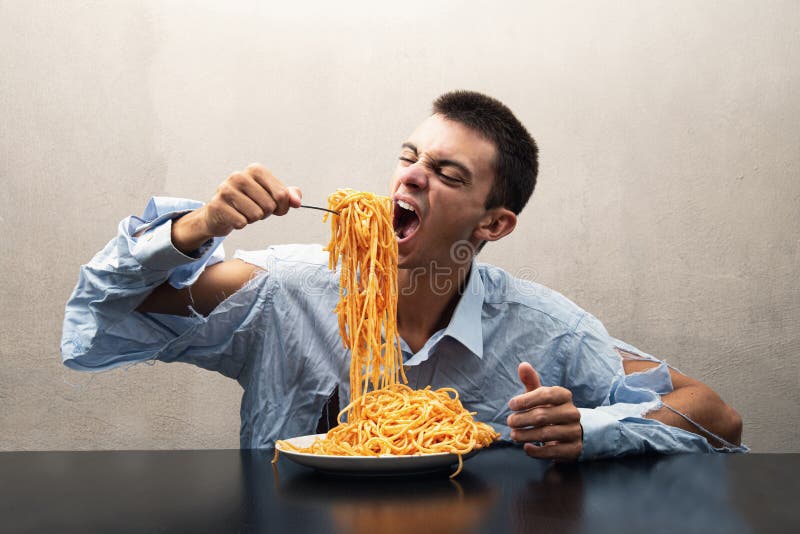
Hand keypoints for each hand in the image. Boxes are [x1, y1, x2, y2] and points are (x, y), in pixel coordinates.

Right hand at [172, 164, 301, 252]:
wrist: (219, 212)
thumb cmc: (248, 202)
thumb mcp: (271, 196)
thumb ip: (288, 196)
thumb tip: (297, 201)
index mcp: (256, 170)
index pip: (282, 194)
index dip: (282, 207)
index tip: (276, 208)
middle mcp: (239, 176)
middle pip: (269, 206)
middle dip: (266, 213)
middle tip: (255, 209)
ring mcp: (226, 189)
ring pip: (256, 215)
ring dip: (253, 219)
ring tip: (244, 212)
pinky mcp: (217, 205)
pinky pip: (242, 222)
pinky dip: (240, 224)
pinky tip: (234, 216)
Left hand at [507, 362, 582, 460]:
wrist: (572, 431)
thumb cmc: (550, 409)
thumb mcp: (542, 395)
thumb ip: (531, 381)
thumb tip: (522, 365)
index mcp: (564, 396)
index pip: (545, 394)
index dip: (526, 400)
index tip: (511, 405)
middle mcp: (572, 413)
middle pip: (542, 416)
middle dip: (522, 419)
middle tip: (510, 422)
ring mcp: (574, 431)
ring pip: (546, 434)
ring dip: (525, 435)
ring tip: (513, 435)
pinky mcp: (573, 449)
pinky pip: (552, 451)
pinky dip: (536, 451)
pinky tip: (526, 447)